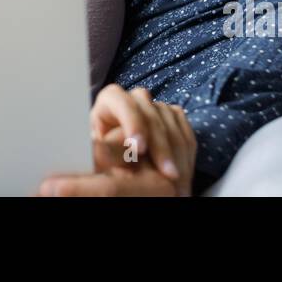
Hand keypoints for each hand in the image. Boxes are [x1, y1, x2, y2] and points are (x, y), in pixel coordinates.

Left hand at [37, 85, 197, 196]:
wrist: (123, 173)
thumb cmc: (101, 165)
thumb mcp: (96, 159)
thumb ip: (99, 152)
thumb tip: (95, 149)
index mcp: (106, 105)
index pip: (118, 98)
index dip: (131, 120)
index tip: (138, 148)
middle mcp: (131, 101)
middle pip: (149, 109)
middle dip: (160, 144)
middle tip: (167, 174)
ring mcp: (154, 109)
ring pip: (170, 120)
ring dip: (176, 153)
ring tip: (178, 184)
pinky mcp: (172, 120)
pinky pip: (184, 129)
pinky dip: (186, 152)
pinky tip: (183, 173)